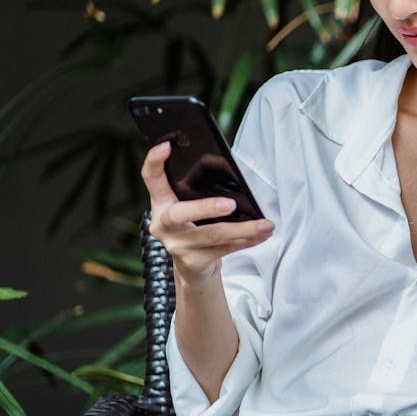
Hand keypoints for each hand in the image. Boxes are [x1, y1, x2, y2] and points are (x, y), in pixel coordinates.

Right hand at [141, 141, 274, 283]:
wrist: (193, 269)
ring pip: (211, 235)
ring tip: (265, 224)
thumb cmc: (196, 228)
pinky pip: (225, 249)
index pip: (151, 179)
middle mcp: (163, 225)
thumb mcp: (192, 207)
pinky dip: (248, 240)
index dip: (154, 162)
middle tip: (231, 204)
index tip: (165, 146)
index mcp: (161, 203)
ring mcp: (177, 246)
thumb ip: (200, 191)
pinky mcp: (194, 262)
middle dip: (206, 208)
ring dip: (243, 229)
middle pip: (179, 214)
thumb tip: (234, 172)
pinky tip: (262, 234)